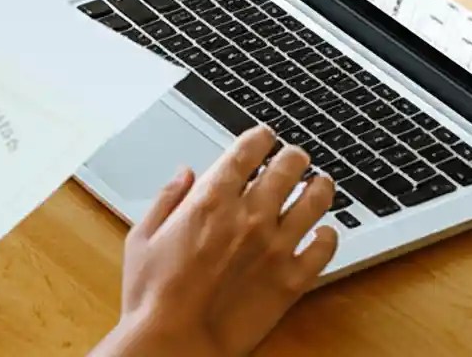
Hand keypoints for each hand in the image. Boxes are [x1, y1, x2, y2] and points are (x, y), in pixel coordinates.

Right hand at [92, 126, 337, 356]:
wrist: (174, 342)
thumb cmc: (152, 296)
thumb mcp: (143, 237)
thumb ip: (167, 199)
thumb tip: (184, 174)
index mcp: (211, 199)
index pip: (248, 150)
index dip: (260, 137)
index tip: (264, 136)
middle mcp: (248, 215)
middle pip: (287, 167)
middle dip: (293, 157)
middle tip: (295, 157)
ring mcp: (275, 246)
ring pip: (314, 201)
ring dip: (319, 186)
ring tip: (321, 183)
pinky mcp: (291, 279)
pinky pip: (325, 248)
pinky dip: (329, 236)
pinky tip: (326, 232)